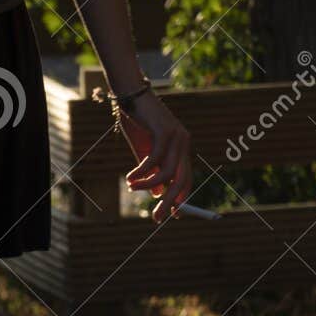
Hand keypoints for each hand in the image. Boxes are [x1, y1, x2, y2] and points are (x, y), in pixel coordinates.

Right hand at [118, 90, 192, 221]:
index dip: (180, 199)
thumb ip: (151, 171)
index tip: (170, 216)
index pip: (186, 178)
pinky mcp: (164, 131)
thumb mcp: (143, 150)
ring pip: (167, 173)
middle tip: (156, 219)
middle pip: (181, 180)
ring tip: (130, 187)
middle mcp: (183, 143)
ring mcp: (176, 137)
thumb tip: (156, 194)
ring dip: (147, 186)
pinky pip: (154, 160)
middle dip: (168, 203)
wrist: (131, 95)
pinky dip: (140, 173)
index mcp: (180, 148)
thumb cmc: (136, 122)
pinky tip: (129, 177)